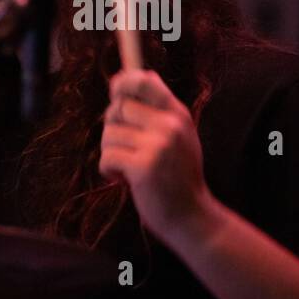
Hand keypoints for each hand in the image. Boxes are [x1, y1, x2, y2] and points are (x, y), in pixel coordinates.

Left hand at [98, 68, 214, 244]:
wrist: (191, 217)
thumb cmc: (177, 178)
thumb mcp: (178, 138)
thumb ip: (157, 112)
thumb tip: (125, 81)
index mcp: (178, 114)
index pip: (145, 81)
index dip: (123, 82)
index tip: (114, 90)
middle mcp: (170, 125)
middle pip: (118, 108)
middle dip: (112, 128)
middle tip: (125, 148)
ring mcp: (158, 145)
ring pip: (109, 134)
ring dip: (111, 153)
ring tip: (128, 168)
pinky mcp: (144, 167)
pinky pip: (107, 157)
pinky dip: (108, 171)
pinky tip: (123, 180)